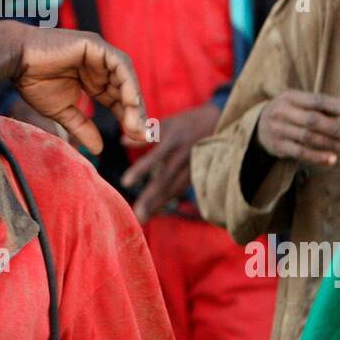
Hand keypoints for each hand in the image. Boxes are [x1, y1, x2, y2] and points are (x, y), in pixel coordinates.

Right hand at [7, 24, 144, 154]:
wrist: (16, 60)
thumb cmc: (33, 81)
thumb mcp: (63, 111)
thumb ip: (82, 127)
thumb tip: (99, 150)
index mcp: (93, 79)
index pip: (117, 100)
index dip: (128, 119)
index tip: (137, 140)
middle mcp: (100, 65)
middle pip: (125, 91)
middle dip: (136, 114)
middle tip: (143, 137)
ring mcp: (99, 53)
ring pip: (126, 78)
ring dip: (134, 102)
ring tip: (136, 125)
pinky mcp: (96, 45)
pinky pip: (119, 65)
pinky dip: (127, 84)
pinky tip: (131, 103)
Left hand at [122, 102, 220, 222]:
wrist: (218, 122)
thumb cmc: (187, 122)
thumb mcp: (167, 122)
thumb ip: (145, 133)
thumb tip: (121, 141)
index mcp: (173, 140)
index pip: (154, 157)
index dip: (140, 170)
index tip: (125, 182)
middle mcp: (183, 156)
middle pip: (165, 180)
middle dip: (150, 198)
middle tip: (137, 214)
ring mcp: (192, 166)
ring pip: (174, 189)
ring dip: (158, 204)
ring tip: (144, 218)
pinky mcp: (197, 173)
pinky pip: (181, 190)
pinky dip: (168, 200)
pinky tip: (156, 210)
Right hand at [256, 90, 339, 165]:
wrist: (258, 126)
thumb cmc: (289, 112)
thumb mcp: (301, 102)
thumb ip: (323, 104)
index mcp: (290, 97)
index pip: (315, 101)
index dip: (334, 106)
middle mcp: (282, 112)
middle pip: (312, 120)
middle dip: (336, 129)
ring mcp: (278, 129)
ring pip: (308, 137)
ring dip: (330, 144)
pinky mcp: (277, 146)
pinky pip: (300, 152)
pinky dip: (317, 157)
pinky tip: (332, 159)